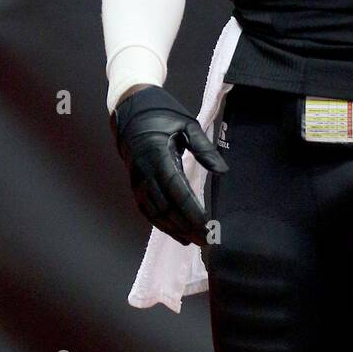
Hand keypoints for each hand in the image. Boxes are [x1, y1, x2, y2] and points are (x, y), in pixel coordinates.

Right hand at [111, 86, 227, 245]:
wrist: (130, 110)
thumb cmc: (163, 114)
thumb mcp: (187, 124)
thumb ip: (204, 148)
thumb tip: (223, 171)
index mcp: (158, 155)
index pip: (176, 189)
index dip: (190, 209)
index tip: (206, 223)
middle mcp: (144, 172)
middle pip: (166, 206)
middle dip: (187, 225)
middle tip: (208, 239)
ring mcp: (137, 181)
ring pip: (156, 213)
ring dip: (176, 229)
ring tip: (196, 241)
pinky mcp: (135, 186)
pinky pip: (147, 211)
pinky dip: (162, 226)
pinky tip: (179, 235)